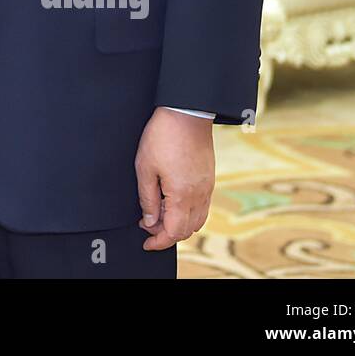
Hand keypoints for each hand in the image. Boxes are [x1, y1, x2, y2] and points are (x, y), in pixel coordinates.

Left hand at [134, 107, 214, 250]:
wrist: (187, 112)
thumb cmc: (163, 136)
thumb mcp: (145, 167)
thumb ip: (147, 198)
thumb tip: (149, 222)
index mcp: (182, 195)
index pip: (173, 232)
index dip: (158, 242)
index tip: (146, 243)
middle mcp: (199, 195)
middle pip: (186, 230)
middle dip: (166, 233)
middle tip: (146, 223)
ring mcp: (207, 187)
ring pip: (197, 220)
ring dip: (178, 223)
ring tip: (158, 212)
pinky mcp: (209, 178)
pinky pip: (202, 206)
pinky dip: (188, 212)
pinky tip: (173, 201)